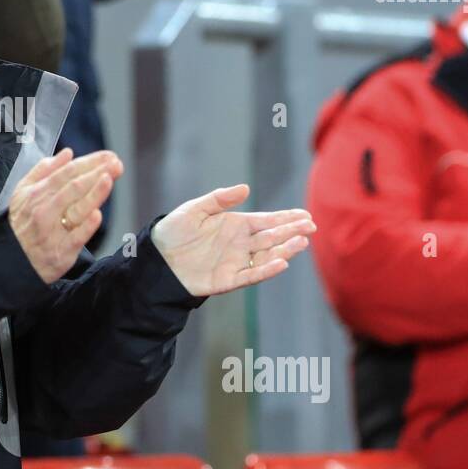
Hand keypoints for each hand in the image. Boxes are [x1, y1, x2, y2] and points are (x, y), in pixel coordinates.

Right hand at [9, 149, 123, 283]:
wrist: (12, 258)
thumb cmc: (22, 222)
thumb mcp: (23, 192)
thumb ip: (43, 171)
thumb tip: (67, 153)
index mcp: (36, 193)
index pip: (67, 173)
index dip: (89, 163)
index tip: (108, 156)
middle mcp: (44, 210)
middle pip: (74, 188)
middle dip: (97, 173)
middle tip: (116, 164)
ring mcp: (52, 232)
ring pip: (76, 210)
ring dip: (94, 194)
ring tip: (109, 179)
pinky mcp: (61, 253)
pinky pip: (75, 238)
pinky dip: (86, 227)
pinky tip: (97, 215)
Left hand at [152, 184, 314, 296]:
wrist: (157, 259)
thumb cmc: (174, 231)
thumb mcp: (195, 209)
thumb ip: (219, 199)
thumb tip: (246, 188)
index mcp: (235, 225)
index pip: (267, 220)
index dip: (286, 218)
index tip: (305, 215)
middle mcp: (240, 244)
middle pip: (272, 237)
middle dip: (292, 232)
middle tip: (311, 227)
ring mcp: (236, 262)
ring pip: (267, 256)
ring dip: (285, 250)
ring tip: (301, 241)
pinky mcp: (228, 279)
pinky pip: (252, 274)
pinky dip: (267, 270)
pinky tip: (282, 263)